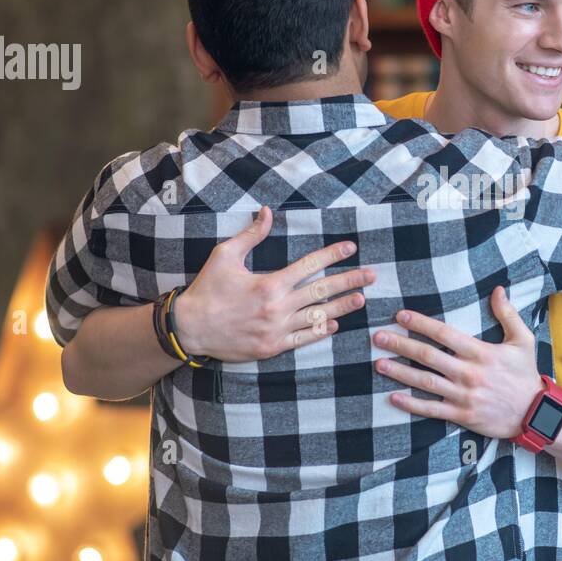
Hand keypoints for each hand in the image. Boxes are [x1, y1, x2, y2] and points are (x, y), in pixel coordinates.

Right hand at [173, 206, 374, 361]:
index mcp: (269, 283)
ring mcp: (277, 330)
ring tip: (361, 299)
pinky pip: (303, 340)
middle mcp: (278, 307)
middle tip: (372, 275)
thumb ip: (250, 235)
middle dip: (350, 281)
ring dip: (342, 307)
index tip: (351, 248)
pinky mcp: (272, 347)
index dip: (332, 255)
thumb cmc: (207, 290)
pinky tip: (334, 325)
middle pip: (322, 292)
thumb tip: (267, 213)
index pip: (309, 266)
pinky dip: (320, 332)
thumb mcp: (224, 256)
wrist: (190, 329)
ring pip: (318, 317)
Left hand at [372, 286, 541, 439]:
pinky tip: (394, 398)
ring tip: (379, 364)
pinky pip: (432, 409)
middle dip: (401, 345)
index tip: (400, 316)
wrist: (534, 413)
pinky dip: (412, 404)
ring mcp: (464, 395)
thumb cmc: (525, 373)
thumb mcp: (522, 340)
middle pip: (428, 356)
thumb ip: (508, 314)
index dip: (421, 323)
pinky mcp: (462, 415)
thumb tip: (497, 289)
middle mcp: (469, 373)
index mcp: (481, 352)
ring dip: (400, 373)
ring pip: (426, 382)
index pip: (445, 334)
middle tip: (378, 337)